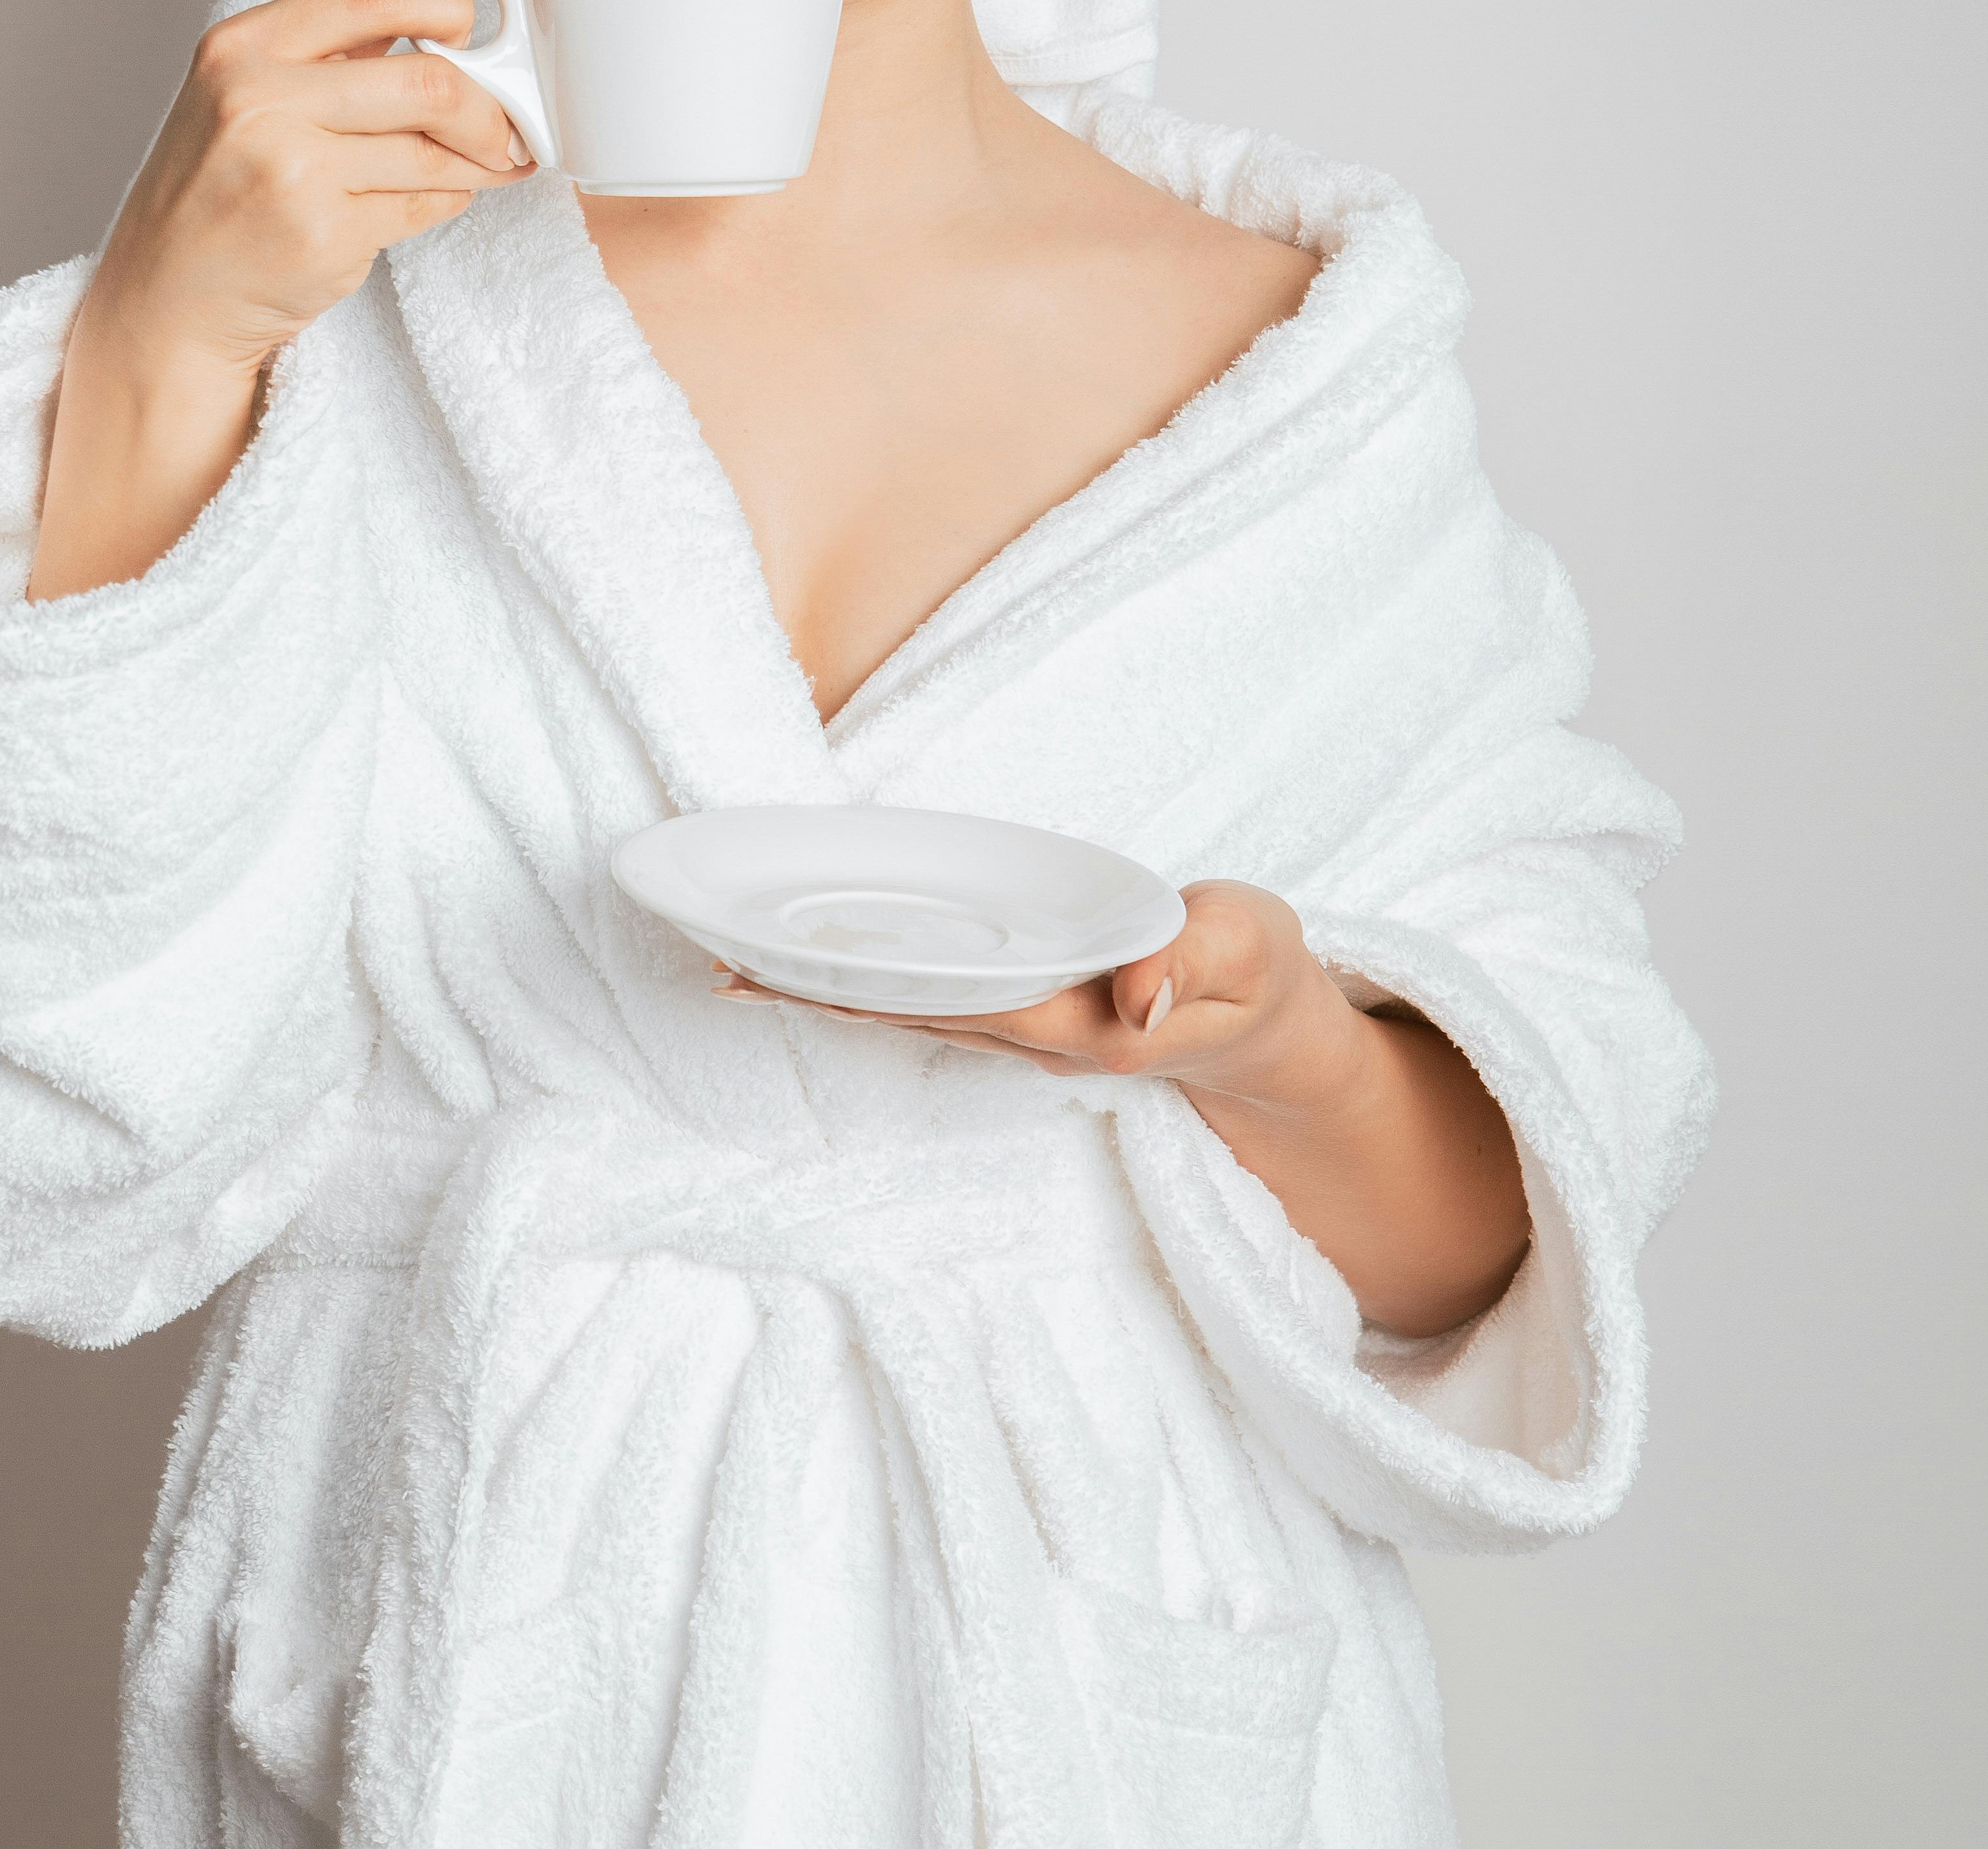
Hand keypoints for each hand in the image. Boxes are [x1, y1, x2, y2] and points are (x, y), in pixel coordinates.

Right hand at [30, 0, 530, 597]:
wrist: (170, 295)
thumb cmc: (223, 177)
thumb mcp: (266, 73)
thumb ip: (356, 2)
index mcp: (244, 44)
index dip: (451, 3)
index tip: (474, 29)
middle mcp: (258, 101)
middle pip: (428, 80)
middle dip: (488, 104)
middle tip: (505, 119)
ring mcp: (289, 173)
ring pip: (436, 151)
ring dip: (478, 160)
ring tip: (481, 161)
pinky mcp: (321, 238)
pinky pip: (425, 206)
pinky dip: (448, 200)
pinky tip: (428, 197)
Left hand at [712, 877, 1530, 1334]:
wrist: (1270, 1025)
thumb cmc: (1259, 975)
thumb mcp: (1256, 948)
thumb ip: (1203, 957)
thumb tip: (1138, 986)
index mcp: (1080, 1023)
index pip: (956, 998)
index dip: (872, 985)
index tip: (792, 966)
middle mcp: (1036, 1039)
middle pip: (907, 1013)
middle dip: (817, 994)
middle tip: (717, 964)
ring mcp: (1025, 1034)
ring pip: (907, 1012)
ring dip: (825, 996)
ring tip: (732, 971)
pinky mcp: (1025, 1016)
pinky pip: (929, 1002)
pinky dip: (865, 988)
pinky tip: (813, 974)